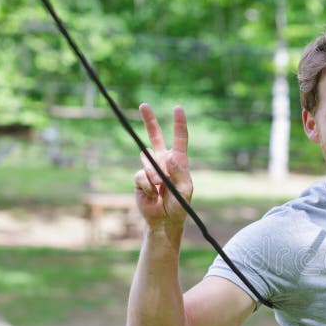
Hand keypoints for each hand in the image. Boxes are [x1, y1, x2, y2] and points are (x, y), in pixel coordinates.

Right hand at [133, 103, 191, 231]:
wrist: (164, 220)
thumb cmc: (179, 206)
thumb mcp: (185, 191)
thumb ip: (179, 175)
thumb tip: (169, 158)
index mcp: (178, 161)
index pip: (179, 139)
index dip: (179, 124)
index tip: (178, 108)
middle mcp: (163, 161)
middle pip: (155, 136)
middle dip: (149, 121)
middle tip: (143, 105)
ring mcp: (150, 168)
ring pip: (146, 159)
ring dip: (153, 174)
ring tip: (159, 188)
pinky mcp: (139, 178)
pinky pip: (140, 175)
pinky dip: (147, 186)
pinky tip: (152, 194)